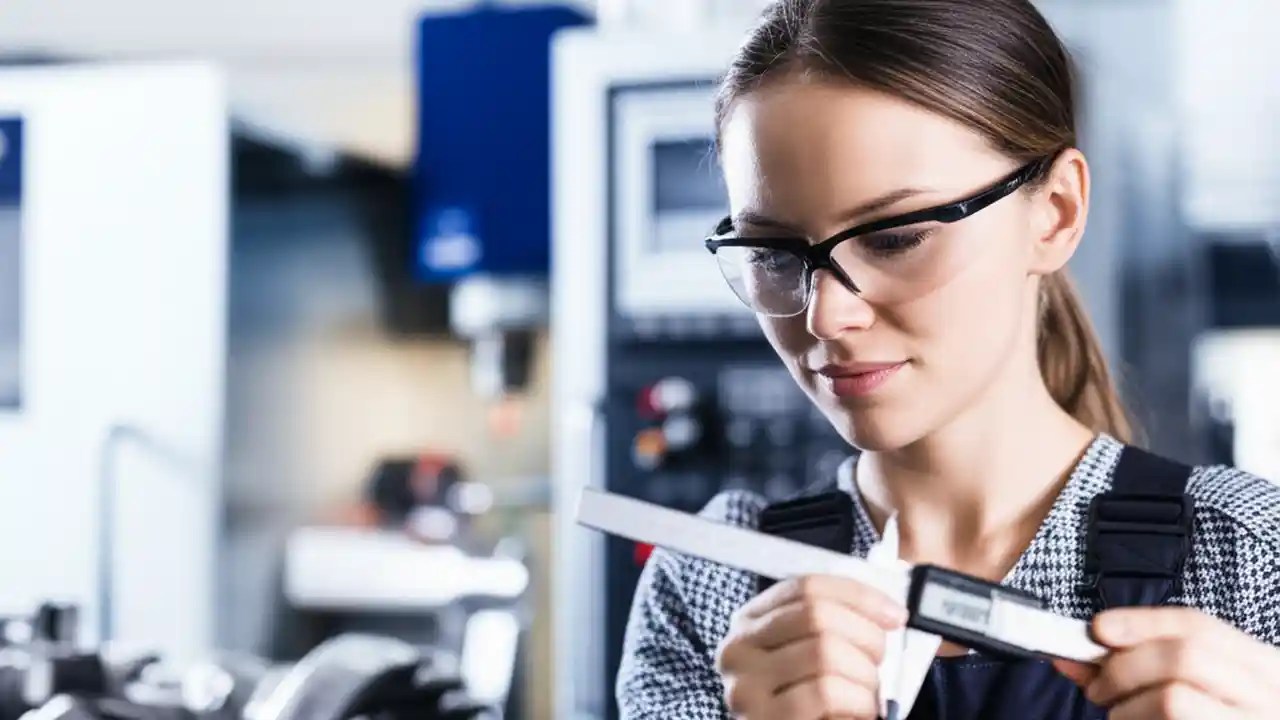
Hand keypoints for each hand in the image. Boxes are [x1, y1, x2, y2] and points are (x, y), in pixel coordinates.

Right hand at [714, 575, 907, 719]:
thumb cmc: (809, 709)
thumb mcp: (809, 661)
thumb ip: (830, 629)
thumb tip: (887, 613)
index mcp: (749, 623)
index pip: (806, 588)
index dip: (858, 596)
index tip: (893, 615)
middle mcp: (738, 649)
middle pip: (817, 615)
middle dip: (865, 637)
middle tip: (879, 662)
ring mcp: (744, 686)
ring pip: (824, 652)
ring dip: (864, 676)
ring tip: (866, 695)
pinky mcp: (761, 719)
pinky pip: (825, 692)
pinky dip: (857, 701)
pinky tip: (859, 712)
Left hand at [1053, 606, 1279, 718]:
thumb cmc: (1212, 718)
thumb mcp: (1198, 693)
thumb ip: (1139, 670)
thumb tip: (1071, 660)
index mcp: (1265, 670)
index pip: (1199, 626)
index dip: (1142, 623)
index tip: (1097, 629)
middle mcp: (1271, 698)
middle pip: (1184, 656)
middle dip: (1126, 666)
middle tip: (1097, 689)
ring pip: (1173, 699)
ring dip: (1127, 709)